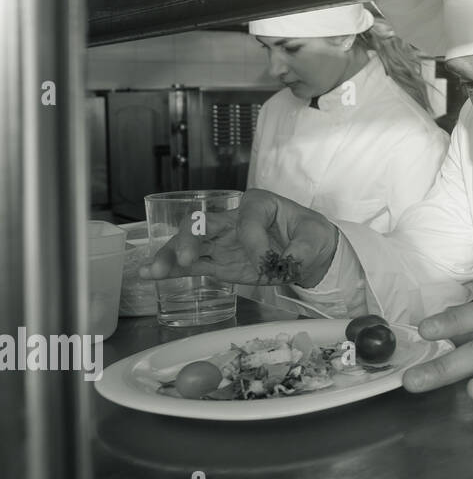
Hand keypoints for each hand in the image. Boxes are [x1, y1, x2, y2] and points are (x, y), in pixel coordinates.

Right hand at [139, 188, 339, 288]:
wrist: (309, 252)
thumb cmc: (310, 235)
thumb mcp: (316, 236)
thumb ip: (303, 248)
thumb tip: (289, 260)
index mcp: (258, 204)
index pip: (247, 220)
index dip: (255, 243)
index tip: (268, 263)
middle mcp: (234, 219)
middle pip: (204, 222)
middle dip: (190, 239)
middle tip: (184, 259)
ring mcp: (224, 241)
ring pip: (190, 244)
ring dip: (170, 256)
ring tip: (152, 271)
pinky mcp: (219, 262)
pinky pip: (193, 264)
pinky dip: (173, 270)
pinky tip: (151, 274)